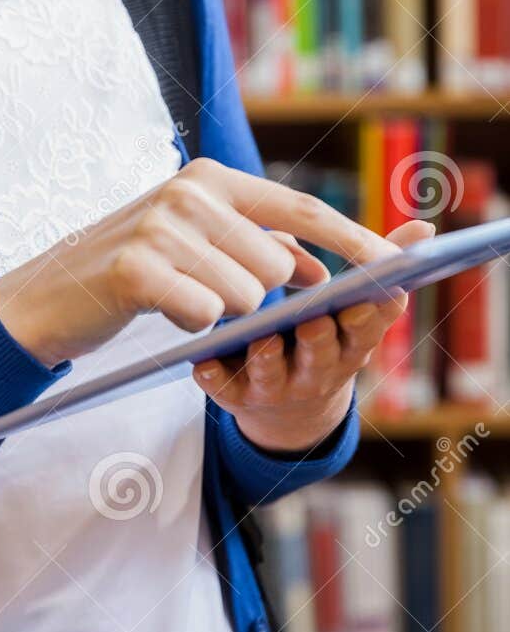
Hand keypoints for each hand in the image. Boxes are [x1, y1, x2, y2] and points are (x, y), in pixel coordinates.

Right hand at [0, 156, 403, 368]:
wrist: (45, 296)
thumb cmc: (129, 272)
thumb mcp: (196, 245)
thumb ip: (257, 248)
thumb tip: (321, 269)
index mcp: (210, 179)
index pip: (301, 209)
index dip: (353, 240)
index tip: (397, 265)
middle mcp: (190, 193)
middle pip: (278, 267)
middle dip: (259, 297)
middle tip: (209, 294)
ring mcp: (161, 226)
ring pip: (246, 296)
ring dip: (220, 314)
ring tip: (176, 297)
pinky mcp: (137, 267)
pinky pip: (204, 313)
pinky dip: (190, 325)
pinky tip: (160, 311)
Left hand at [191, 219, 435, 450]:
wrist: (281, 402)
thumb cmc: (316, 331)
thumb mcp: (349, 301)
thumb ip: (377, 261)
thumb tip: (427, 229)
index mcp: (349, 342)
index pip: (369, 328)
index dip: (371, 314)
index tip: (370, 294)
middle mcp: (318, 368)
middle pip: (324, 355)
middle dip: (321, 339)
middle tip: (313, 321)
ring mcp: (277, 386)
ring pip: (275, 374)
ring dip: (270, 358)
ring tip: (260, 339)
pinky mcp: (237, 395)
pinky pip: (226, 390)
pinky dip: (217, 379)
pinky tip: (204, 364)